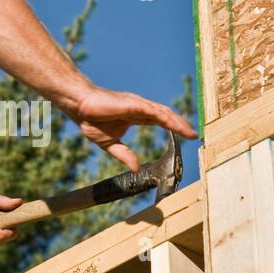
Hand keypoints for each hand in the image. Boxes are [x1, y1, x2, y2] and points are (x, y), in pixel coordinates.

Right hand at [67, 87, 197, 171]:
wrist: (79, 107)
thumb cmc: (91, 120)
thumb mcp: (110, 143)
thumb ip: (124, 154)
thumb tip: (136, 168)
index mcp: (135, 115)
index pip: (159, 120)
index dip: (172, 127)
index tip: (185, 136)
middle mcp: (140, 108)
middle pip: (166, 115)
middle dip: (180, 124)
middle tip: (193, 135)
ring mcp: (138, 104)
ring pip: (164, 113)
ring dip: (178, 122)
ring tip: (190, 132)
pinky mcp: (134, 104)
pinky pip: (155, 112)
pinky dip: (167, 119)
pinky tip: (176, 125)